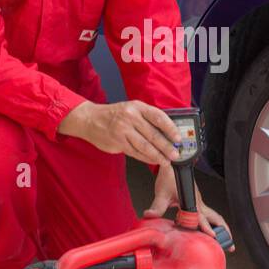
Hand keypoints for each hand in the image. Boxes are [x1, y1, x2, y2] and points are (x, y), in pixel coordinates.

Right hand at [58, 100, 180, 165]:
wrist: (90, 120)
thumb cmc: (114, 114)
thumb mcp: (131, 109)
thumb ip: (146, 118)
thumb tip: (167, 131)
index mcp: (137, 107)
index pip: (158, 117)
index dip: (170, 128)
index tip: (178, 137)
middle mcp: (130, 117)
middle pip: (153, 134)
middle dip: (166, 146)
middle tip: (175, 153)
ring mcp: (123, 131)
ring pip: (145, 146)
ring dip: (158, 155)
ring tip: (166, 161)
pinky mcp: (118, 143)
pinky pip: (135, 152)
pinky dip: (146, 158)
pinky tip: (153, 160)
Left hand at [143, 164, 235, 251]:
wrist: (173, 165)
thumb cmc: (169, 177)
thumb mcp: (161, 193)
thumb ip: (157, 206)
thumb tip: (150, 215)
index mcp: (192, 201)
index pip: (201, 217)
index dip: (207, 228)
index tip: (213, 237)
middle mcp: (199, 203)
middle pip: (216, 218)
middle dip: (224, 231)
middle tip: (229, 245)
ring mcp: (199, 203)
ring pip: (213, 217)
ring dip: (218, 228)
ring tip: (222, 241)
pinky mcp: (196, 203)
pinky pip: (206, 215)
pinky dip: (209, 224)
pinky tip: (203, 232)